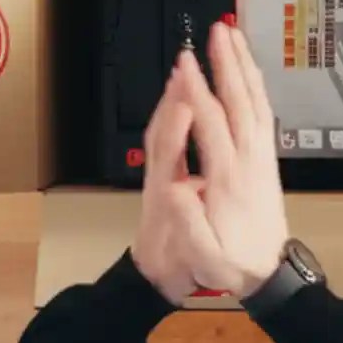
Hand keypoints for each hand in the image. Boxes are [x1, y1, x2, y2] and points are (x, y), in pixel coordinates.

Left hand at [130, 67, 217, 304]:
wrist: (155, 279)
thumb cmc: (175, 267)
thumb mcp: (186, 253)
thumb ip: (183, 221)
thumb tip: (178, 191)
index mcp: (167, 194)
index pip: (169, 154)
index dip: (176, 128)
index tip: (186, 103)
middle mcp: (160, 177)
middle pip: (164, 129)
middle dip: (176, 96)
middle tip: (187, 63)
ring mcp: (160, 174)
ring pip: (163, 128)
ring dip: (174, 98)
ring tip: (187, 69)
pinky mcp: (166, 174)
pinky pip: (168, 136)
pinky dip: (176, 113)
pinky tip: (187, 98)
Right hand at [178, 23, 289, 296]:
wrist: (270, 273)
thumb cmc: (234, 262)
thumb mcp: (206, 255)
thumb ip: (188, 223)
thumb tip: (174, 189)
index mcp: (229, 178)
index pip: (212, 125)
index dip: (196, 92)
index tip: (184, 65)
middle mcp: (250, 160)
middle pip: (239, 101)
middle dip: (227, 63)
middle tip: (218, 32)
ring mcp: (262, 156)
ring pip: (256, 101)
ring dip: (245, 67)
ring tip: (235, 38)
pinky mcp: (267, 158)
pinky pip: (263, 112)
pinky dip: (255, 85)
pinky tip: (248, 70)